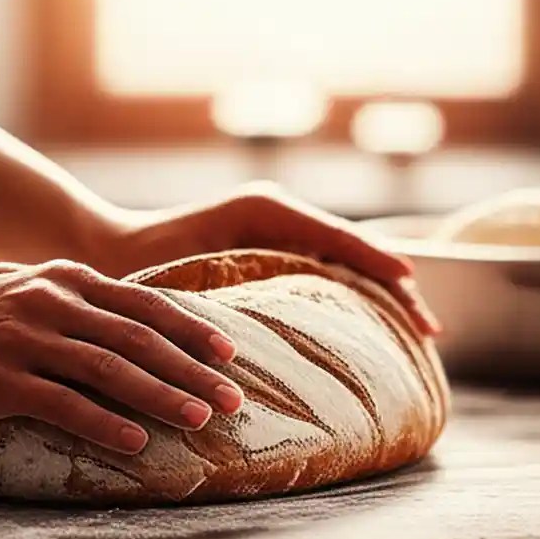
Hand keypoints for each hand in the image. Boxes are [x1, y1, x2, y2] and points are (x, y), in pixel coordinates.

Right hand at [0, 260, 243, 452]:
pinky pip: (64, 404)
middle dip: (193, 369)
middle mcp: (51, 301)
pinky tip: (138, 442)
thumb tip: (121, 319)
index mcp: (63, 278)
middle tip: (233, 399)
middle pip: (140, 338)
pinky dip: (106, 424)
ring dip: (163, 396)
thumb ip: (69, 298)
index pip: (144, 303)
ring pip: (111, 369)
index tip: (229, 354)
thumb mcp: (20, 288)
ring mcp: (25, 339)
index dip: (192, 328)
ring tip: (201, 421)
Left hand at [112, 183, 439, 333]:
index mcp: (265, 209)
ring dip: (382, 293)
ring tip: (417, 329)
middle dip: (395, 286)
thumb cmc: (142, 263)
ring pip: (347, 260)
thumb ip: (243, 286)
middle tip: (429, 328)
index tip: (410, 284)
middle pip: (354, 249)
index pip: (338, 237)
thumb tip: (297, 322)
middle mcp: (278, 212)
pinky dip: (357, 294)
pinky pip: (329, 269)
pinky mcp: (274, 249)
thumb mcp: (192, 272)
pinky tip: (376, 326)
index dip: (378, 263)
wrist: (110, 253)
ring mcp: (278, 229)